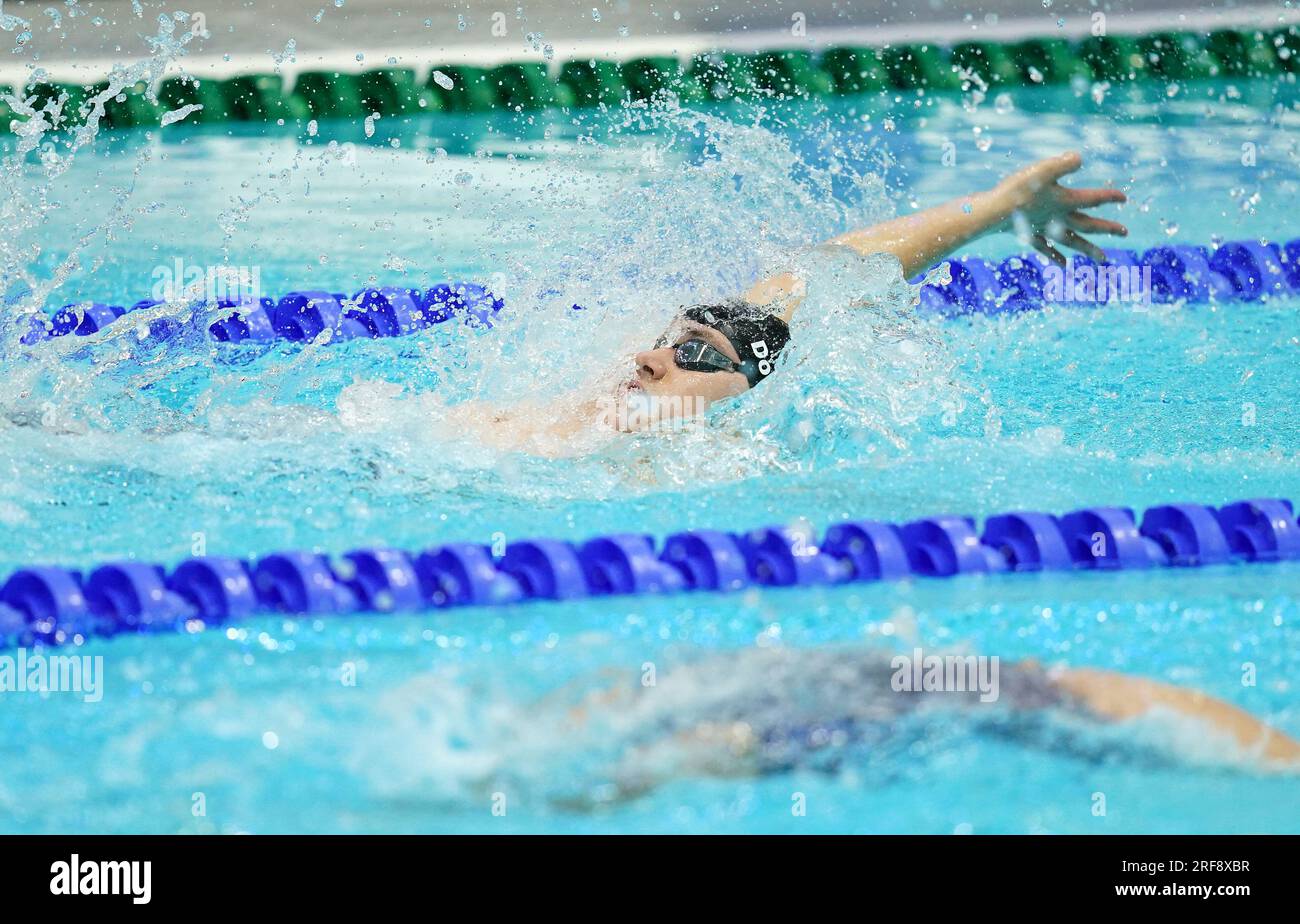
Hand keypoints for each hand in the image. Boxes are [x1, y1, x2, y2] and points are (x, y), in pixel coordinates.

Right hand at [993, 151, 1127, 264]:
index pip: (1093, 199)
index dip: (1109, 197)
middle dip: (1107, 229)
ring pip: (1072, 241)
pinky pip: (1047, 249)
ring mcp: (1045, 229)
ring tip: (1103, 259)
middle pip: (1088, 225)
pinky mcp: (1030, 235)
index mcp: (1064, 201)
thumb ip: (1063, 164)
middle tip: (1125, 233)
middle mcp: (1058, 218)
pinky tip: (1063, 265)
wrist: (993, 212)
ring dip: (1089, 250)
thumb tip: (1080, 158)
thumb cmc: (1017, 190)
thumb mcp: (1042, 170)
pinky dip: (1056, 257)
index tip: (1124, 198)